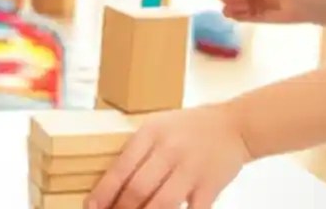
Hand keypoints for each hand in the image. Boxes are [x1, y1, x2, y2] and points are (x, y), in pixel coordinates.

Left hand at [87, 104, 249, 208]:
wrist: (234, 125)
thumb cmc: (189, 128)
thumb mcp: (158, 125)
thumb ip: (137, 150)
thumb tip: (109, 185)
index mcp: (151, 133)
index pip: (120, 168)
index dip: (103, 193)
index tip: (91, 208)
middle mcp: (170, 149)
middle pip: (137, 189)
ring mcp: (191, 168)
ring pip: (161, 204)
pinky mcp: (210, 186)